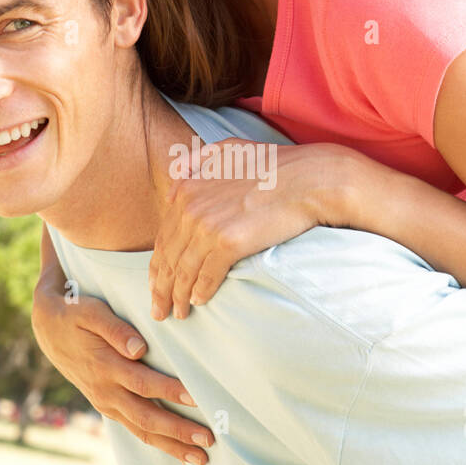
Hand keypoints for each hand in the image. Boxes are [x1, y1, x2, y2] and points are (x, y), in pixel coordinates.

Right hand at [31, 273, 215, 464]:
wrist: (48, 329)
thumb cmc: (75, 315)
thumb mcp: (91, 313)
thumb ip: (115, 330)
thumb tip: (139, 348)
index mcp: (105, 367)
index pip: (143, 383)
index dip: (170, 391)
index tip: (196, 397)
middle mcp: (105, 391)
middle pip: (146, 417)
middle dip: (178, 431)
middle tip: (208, 440)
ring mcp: (106, 402)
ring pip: (141, 430)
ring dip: (171, 446)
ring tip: (201, 457)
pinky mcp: (107, 407)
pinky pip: (134, 428)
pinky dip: (157, 442)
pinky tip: (177, 450)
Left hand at [148, 140, 344, 319]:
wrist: (309, 178)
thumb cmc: (274, 165)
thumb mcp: (229, 150)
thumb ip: (198, 160)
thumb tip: (177, 172)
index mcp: (186, 188)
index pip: (163, 236)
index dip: (158, 264)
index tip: (156, 283)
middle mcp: (190, 207)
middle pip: (168, 257)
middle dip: (161, 287)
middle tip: (158, 310)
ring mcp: (208, 226)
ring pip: (184, 270)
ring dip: (178, 296)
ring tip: (179, 314)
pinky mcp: (229, 243)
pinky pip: (207, 275)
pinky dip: (201, 292)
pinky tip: (199, 301)